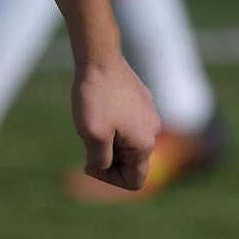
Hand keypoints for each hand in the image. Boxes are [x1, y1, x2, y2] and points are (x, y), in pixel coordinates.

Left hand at [71, 56, 159, 191]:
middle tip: (85, 135)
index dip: (109, 179)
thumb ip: (101, 161)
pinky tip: (96, 104)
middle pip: (130, 160)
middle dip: (106, 155)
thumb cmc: (95, 96)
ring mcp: (148, 111)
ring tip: (90, 118)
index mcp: (144, 143)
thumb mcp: (93, 136)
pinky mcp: (140, 97)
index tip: (88, 162)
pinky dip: (110, 120)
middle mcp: (152, 129)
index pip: (134, 181)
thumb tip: (103, 167)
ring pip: (126, 139)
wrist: (98, 56)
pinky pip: (126, 120)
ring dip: (107, 137)